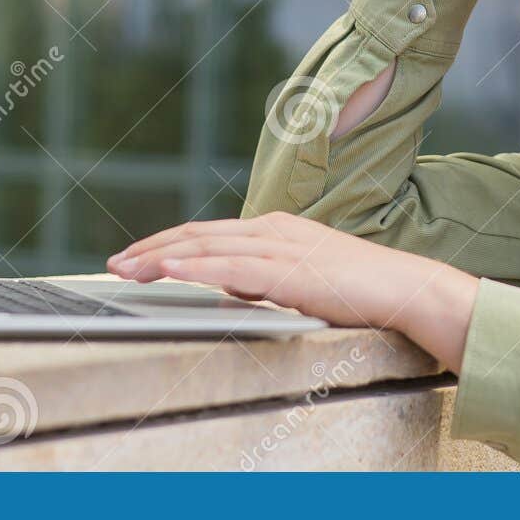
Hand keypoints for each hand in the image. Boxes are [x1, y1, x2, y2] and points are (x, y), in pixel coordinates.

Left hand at [107, 212, 479, 371]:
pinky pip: (229, 266)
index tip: (135, 258)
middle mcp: (274, 229)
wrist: (406, 290)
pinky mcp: (288, 270)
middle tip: (112, 266)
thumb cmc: (362, 290)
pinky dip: (192, 266)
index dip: (168, 244)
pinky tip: (166, 270)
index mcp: (277, 229)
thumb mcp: (304, 280)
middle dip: (151, 248)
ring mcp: (281, 247)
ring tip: (124, 269)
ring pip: (206, 247)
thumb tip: (231, 287)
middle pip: (198, 234)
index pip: (210, 233)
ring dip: (159, 257)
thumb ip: (268, 279)